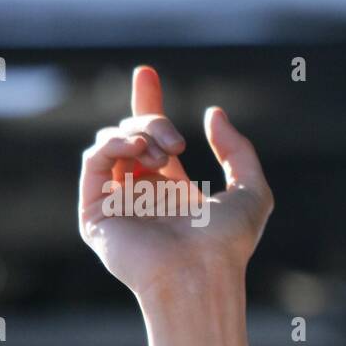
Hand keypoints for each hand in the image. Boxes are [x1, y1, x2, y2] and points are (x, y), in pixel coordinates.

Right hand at [77, 65, 273, 300]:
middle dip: (152, 118)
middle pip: (131, 133)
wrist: (199, 273)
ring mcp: (117, 202)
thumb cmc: (229, 243)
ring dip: (139, 133)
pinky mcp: (94, 212)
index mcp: (175, 191)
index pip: (154, 139)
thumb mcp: (252, 190)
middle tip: (177, 142)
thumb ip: (239, 150)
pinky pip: (93, 160)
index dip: (149, 103)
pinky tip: (138, 149)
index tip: (146, 72)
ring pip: (112, 142)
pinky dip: (114, 143)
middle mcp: (143, 194)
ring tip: (165, 154)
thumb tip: (214, 113)